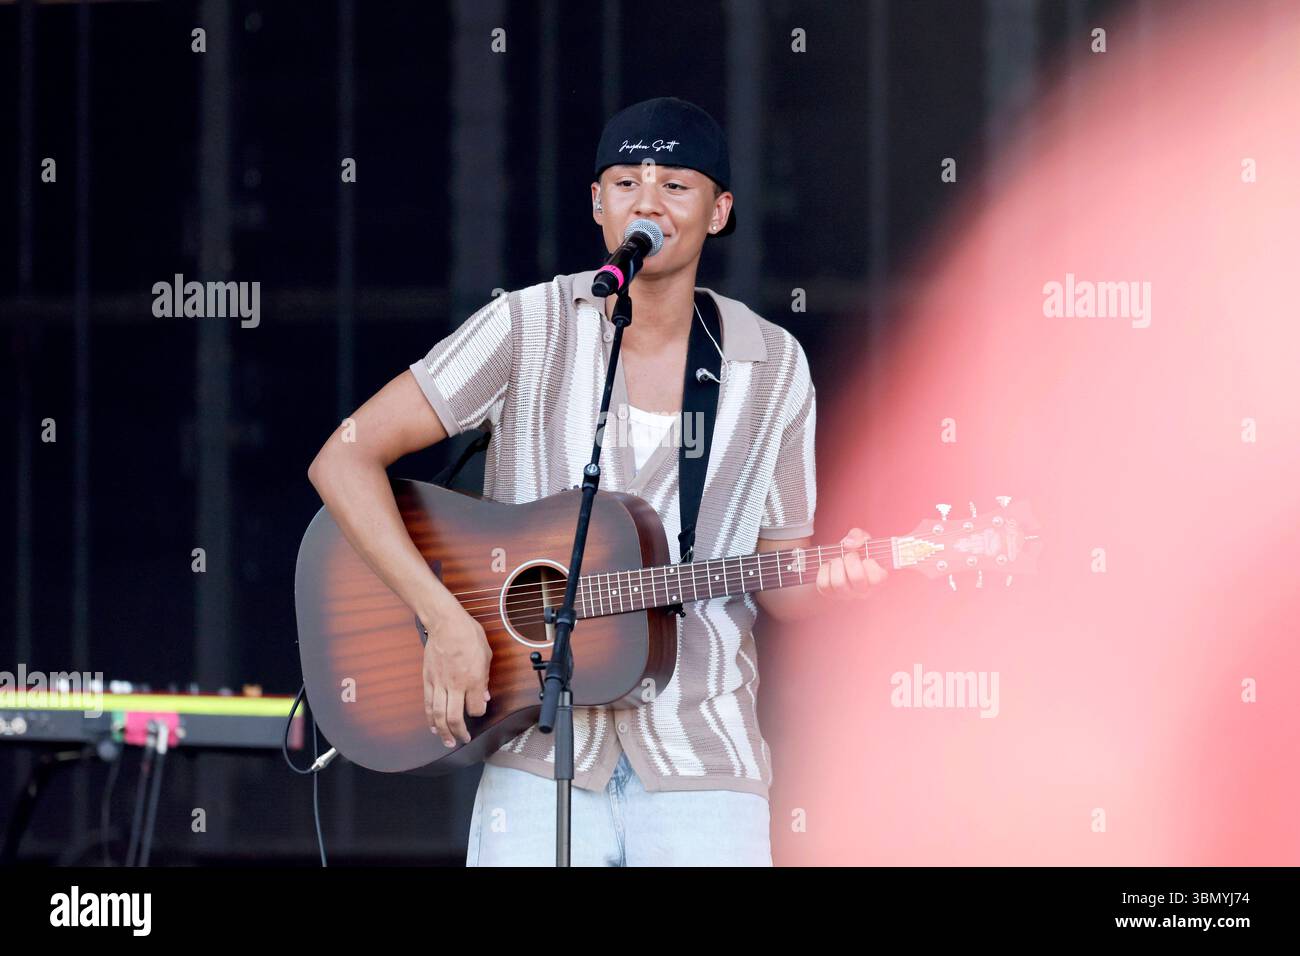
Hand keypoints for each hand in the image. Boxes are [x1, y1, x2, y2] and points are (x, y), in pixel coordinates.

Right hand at [421, 602, 492, 748]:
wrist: (445, 622)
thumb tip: (483, 696)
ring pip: (438, 715)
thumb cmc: (468, 634)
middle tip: (462, 740)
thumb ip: (485, 678)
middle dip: (459, 733)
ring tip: (447, 741)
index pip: (475, 708)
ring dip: (443, 731)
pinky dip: (430, 718)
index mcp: (473, 679)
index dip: (478, 713)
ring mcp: (439, 683)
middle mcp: (455, 684)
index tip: (478, 711)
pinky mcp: (428, 679)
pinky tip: (433, 726)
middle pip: (454, 718)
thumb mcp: (486, 654)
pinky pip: (428, 703)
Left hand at [815, 527, 886, 599]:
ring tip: (838, 560)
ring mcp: (846, 594)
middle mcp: (862, 590)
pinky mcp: (829, 594)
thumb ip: (858, 536)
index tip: (866, 558)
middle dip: (850, 559)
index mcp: (875, 579)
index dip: (870, 564)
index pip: (877, 577)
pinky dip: (824, 570)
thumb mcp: (860, 539)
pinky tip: (829, 565)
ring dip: (836, 564)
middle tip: (849, 555)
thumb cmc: (854, 552)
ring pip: (839, 583)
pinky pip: (824, 584)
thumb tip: (849, 544)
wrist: (839, 561)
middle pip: (857, 577)